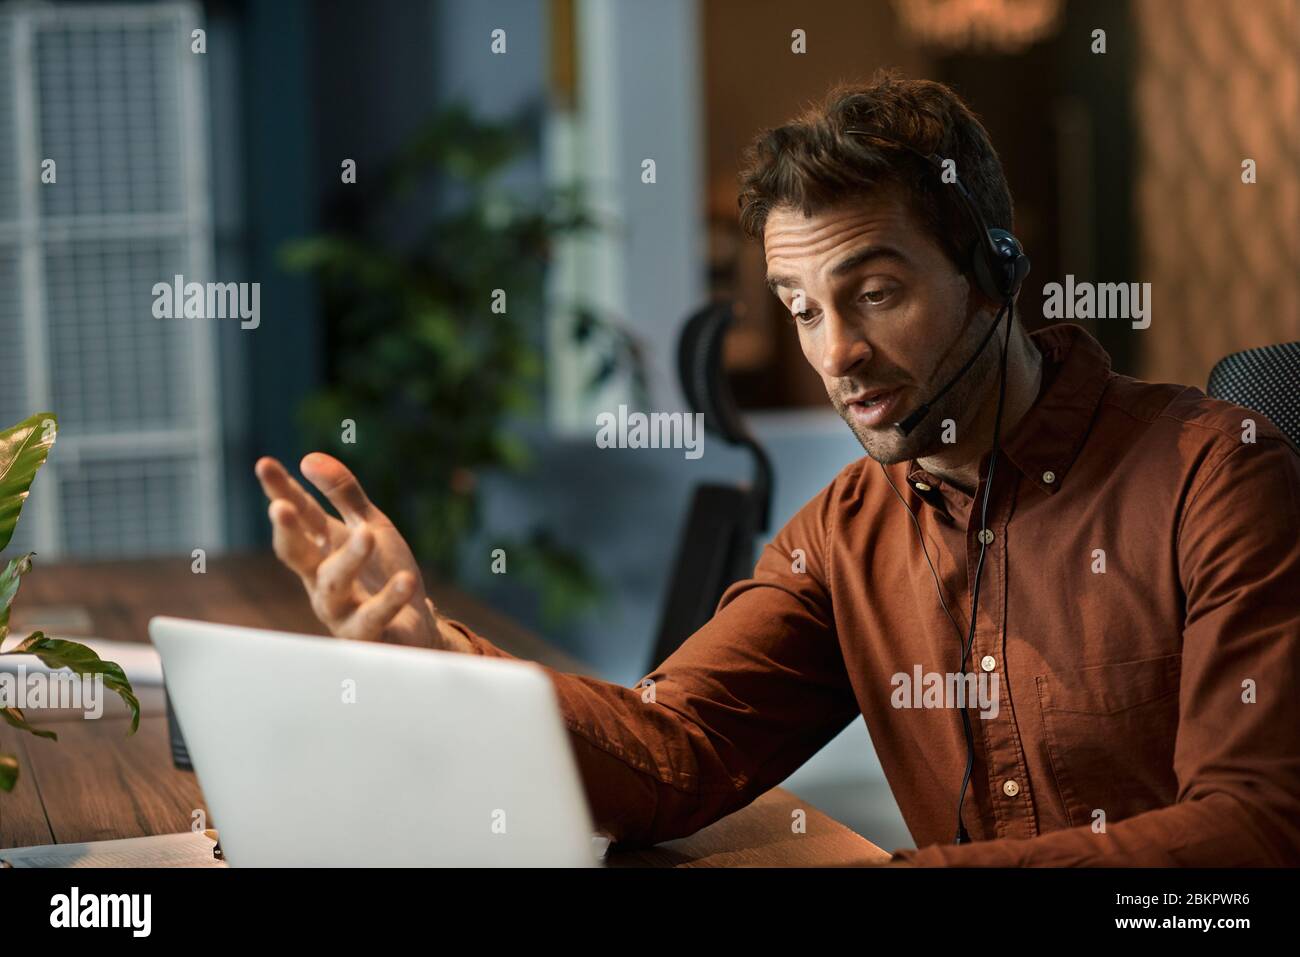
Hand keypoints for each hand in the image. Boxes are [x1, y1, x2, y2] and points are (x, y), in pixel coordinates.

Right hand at [254, 453, 470, 650]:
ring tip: (367, 534)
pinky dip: (389, 599)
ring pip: (334, 585)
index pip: (299, 516)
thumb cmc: (384, 574)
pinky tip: (406, 580)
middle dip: (288, 532)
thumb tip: (309, 458)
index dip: (281, 491)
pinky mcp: (365, 634)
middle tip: (281, 508)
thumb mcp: (369, 526)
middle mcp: (322, 579)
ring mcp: (340, 610)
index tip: (264, 465)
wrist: (415, 628)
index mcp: (323, 549)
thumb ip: (344, 495)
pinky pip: (374, 617)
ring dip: (350, 559)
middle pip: (297, 555)